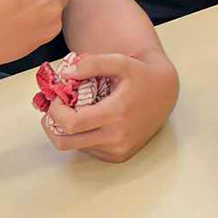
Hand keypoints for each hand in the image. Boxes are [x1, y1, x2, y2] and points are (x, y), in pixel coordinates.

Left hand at [38, 51, 177, 161]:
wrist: (165, 93)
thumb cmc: (141, 75)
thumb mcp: (120, 61)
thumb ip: (92, 63)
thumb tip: (65, 74)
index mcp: (116, 113)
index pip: (70, 123)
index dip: (55, 111)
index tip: (58, 99)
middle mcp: (117, 137)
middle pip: (66, 142)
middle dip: (52, 125)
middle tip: (55, 109)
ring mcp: (118, 149)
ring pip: (75, 147)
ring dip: (66, 132)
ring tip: (71, 113)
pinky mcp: (120, 156)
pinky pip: (89, 151)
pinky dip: (82, 137)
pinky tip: (89, 122)